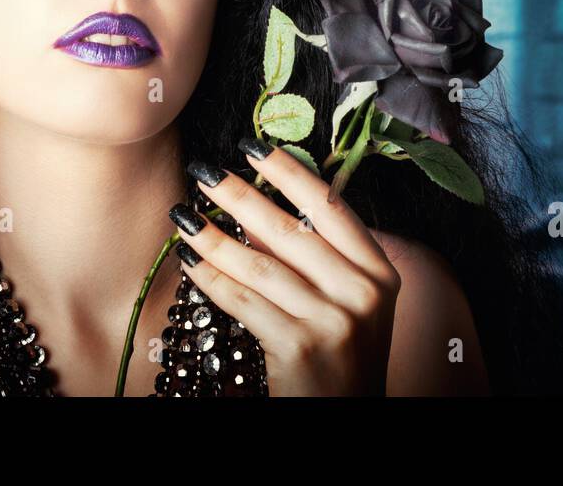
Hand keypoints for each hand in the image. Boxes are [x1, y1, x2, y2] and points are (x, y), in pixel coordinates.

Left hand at [167, 137, 401, 395]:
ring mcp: (334, 321)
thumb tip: (257, 206)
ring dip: (214, 236)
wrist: (349, 417)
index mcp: (379, 272)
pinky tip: (190, 261)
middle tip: (202, 171)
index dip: (289, 172)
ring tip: (183, 216)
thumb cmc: (343, 356)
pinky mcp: (300, 347)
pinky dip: (212, 279)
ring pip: (260, 264)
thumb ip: (318, 258)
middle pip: (290, 230)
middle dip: (240, 195)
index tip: (252, 146)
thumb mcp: (349, 303)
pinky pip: (244, 302)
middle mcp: (363, 293)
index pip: (330, 206)